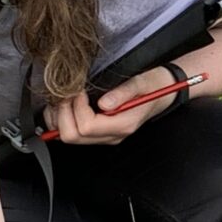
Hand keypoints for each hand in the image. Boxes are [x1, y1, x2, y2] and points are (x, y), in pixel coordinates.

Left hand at [42, 66, 180, 145]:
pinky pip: (72, 134)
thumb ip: (123, 93)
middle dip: (63, 114)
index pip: (87, 127)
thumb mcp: (141, 83)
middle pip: (73, 137)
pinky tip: (65, 106)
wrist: (162, 92)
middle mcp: (111, 135)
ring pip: (69, 138)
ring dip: (59, 118)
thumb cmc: (153, 86)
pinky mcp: (98, 133)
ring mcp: (104, 136)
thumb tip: (103, 103)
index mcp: (122, 125)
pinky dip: (61, 121)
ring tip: (64, 99)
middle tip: (67, 94)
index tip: (79, 91)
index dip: (76, 108)